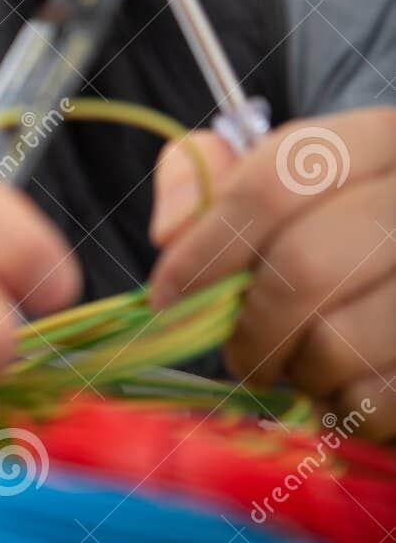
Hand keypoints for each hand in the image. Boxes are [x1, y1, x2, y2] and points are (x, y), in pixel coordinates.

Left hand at [149, 108, 395, 437]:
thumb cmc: (322, 222)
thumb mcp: (267, 174)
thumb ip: (204, 178)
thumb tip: (171, 231)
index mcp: (379, 139)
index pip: (275, 183)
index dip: (206, 247)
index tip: (167, 297)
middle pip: (303, 267)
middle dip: (249, 326)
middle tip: (237, 351)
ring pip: (337, 342)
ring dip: (297, 369)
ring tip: (301, 360)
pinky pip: (371, 397)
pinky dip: (342, 403)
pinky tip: (347, 380)